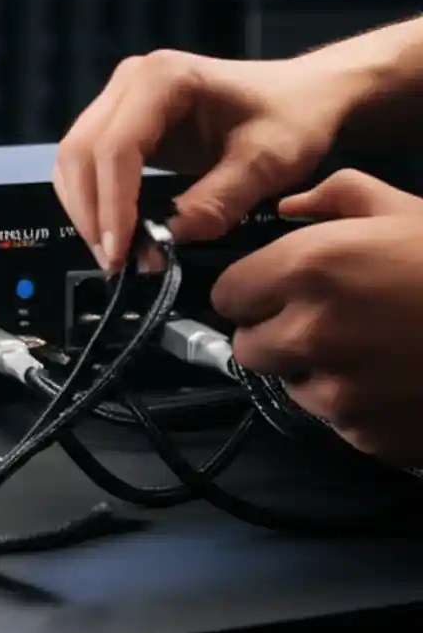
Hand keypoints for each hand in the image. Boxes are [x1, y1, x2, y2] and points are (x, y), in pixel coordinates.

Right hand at [54, 48, 363, 272]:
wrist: (302, 96)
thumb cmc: (292, 117)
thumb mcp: (267, 162)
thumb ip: (216, 202)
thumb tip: (164, 242)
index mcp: (164, 79)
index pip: (116, 147)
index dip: (112, 205)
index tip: (123, 252)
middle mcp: (131, 82)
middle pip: (81, 152)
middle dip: (91, 213)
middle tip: (115, 263)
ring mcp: (119, 100)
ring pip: (74, 160)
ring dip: (85, 211)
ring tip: (115, 254)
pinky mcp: (119, 122)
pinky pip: (86, 165)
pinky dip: (92, 202)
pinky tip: (114, 232)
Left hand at [211, 169, 422, 466]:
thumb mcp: (407, 210)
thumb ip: (337, 197)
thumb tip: (289, 207)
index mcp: (306, 269)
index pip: (227, 294)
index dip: (255, 290)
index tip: (281, 290)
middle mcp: (308, 333)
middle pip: (248, 345)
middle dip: (277, 332)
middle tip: (329, 321)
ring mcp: (336, 392)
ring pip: (289, 384)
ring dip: (314, 371)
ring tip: (375, 350)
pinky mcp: (365, 436)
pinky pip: (335, 420)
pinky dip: (357, 406)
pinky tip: (399, 381)